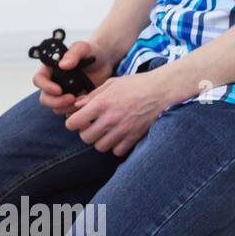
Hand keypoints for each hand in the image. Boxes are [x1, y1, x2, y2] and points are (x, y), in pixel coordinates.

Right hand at [33, 39, 113, 116]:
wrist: (105, 62)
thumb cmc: (91, 51)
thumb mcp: (83, 48)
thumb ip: (73, 53)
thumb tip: (63, 65)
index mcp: (50, 69)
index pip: (38, 80)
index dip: (45, 86)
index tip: (58, 89)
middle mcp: (54, 83)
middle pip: (45, 99)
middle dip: (56, 102)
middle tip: (72, 98)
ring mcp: (63, 95)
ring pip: (56, 108)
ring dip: (68, 107)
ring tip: (83, 99)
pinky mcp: (74, 103)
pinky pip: (70, 113)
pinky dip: (77, 112)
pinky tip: (88, 105)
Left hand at [63, 70, 178, 157]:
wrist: (161, 91)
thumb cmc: (136, 84)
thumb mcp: (111, 84)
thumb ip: (92, 96)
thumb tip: (77, 105)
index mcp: (101, 104)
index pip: (74, 123)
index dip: (72, 122)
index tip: (77, 120)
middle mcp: (109, 119)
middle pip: (85, 138)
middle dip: (85, 132)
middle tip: (91, 126)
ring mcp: (122, 130)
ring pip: (100, 147)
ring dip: (100, 140)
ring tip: (105, 132)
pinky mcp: (134, 137)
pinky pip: (117, 151)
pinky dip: (116, 146)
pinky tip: (118, 137)